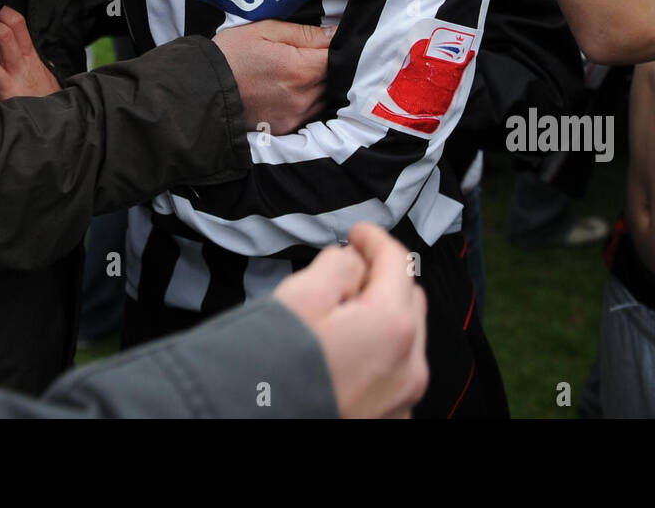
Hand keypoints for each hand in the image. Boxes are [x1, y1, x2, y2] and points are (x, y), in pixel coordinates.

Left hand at [0, 6, 62, 99]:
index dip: (0, 11)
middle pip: (8, 24)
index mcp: (29, 56)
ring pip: (0, 36)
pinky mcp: (2, 89)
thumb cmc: (41, 104)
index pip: (17, 22)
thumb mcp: (41, 80)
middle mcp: (21, 61)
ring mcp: (12, 73)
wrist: (51, 128)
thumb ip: (29, 66)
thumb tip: (22, 57)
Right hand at [212, 20, 332, 135]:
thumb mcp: (265, 30)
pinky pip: (310, 113)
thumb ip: (304, 33)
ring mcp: (296, 116)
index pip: (338, 57)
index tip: (325, 41)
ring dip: (319, 85)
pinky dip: (307, 101)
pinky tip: (288, 90)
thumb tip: (334, 34)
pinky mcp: (286, 128)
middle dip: (326, 65)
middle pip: (335, 79)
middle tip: (306, 55)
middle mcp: (303, 96)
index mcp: (300, 69)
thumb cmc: (231, 54)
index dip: (335, 47)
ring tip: (295, 73)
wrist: (202, 89)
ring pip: (325, 97)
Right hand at [274, 222, 428, 417]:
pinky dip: (376, 355)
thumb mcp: (300, 295)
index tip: (358, 233)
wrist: (246, 420)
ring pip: (405, 340)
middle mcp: (408, 368)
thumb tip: (352, 261)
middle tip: (345, 272)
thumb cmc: (273, 370)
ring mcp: (400, 400)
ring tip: (338, 317)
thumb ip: (338, 264)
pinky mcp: (387, 419)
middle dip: (380, 279)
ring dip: (380, 318)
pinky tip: (343, 353)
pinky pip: (393, 374)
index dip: (374, 239)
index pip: (397, 262)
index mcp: (392, 328)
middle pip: (408, 300)